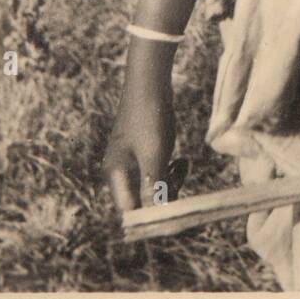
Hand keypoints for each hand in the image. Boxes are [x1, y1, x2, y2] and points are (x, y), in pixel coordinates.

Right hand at [102, 82, 176, 214]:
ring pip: (152, 187)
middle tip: (182, 183)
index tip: (173, 213)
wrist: (151, 82)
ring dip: (170, 184)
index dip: (149, 215)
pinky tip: (183, 161)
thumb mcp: (154, 155)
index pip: (129, 209)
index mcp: (116, 174)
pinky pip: (158, 173)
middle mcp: (121, 171)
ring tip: (183, 165)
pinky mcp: (144, 152)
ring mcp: (132, 161)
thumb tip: (155, 214)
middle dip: (163, 196)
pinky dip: (171, 172)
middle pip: (142, 201)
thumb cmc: (149, 117)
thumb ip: (153, 186)